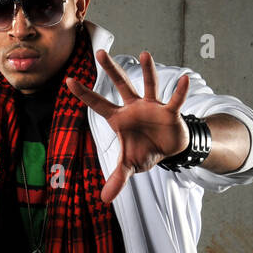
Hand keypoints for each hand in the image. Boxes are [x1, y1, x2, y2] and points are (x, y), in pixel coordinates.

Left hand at [65, 50, 190, 203]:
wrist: (168, 149)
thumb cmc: (145, 150)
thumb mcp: (130, 166)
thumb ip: (117, 179)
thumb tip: (104, 200)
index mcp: (120, 118)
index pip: (98, 104)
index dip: (84, 94)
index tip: (68, 81)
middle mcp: (134, 107)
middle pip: (120, 85)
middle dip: (111, 70)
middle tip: (100, 52)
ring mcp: (152, 106)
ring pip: (148, 85)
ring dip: (147, 71)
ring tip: (145, 54)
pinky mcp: (170, 111)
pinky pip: (175, 100)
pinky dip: (180, 92)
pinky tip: (184, 80)